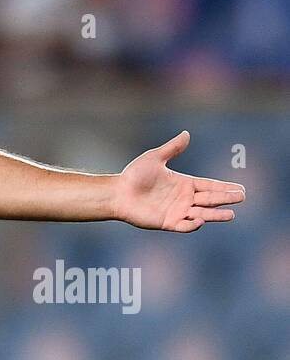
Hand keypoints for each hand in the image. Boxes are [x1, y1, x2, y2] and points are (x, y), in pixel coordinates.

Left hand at [113, 131, 244, 232]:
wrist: (118, 193)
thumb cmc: (134, 175)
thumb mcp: (155, 158)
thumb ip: (172, 148)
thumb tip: (186, 133)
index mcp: (184, 183)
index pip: (209, 185)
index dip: (224, 187)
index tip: (240, 189)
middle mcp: (183, 199)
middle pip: (210, 199)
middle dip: (226, 199)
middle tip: (241, 198)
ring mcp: (176, 211)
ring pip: (201, 214)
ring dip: (215, 215)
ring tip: (231, 215)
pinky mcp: (166, 222)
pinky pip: (183, 226)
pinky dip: (192, 225)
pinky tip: (200, 220)